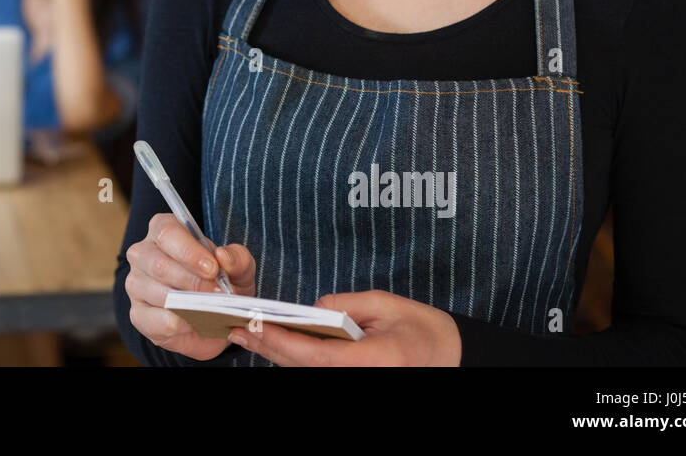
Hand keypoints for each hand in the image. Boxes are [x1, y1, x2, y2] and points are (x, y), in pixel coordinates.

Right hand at [125, 213, 256, 360]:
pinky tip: (194, 323)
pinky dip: (179, 325)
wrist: (215, 316)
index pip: (168, 233)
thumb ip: (237, 258)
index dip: (189, 252)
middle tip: (218, 294)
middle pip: (160, 265)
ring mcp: (136, 284)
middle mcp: (143, 253)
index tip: (212, 269)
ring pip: (158, 294)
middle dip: (193, 282)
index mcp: (164, 230)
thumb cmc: (221, 281)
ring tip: (212, 310)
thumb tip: (223, 256)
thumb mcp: (239, 268)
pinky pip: (154, 320)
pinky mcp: (137, 314)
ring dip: (188, 305)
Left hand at [228, 289, 461, 365]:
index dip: (281, 340)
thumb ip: (343, 305)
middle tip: (235, 328)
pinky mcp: (352, 379)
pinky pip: (316, 372)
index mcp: (369, 360)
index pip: (315, 355)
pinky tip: (273, 344)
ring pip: (305, 373)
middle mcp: (359, 377)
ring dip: (274, 354)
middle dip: (267, 347)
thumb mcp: (384, 304)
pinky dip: (292, 359)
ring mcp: (356, 381)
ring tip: (244, 334)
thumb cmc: (422, 329)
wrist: (450, 356)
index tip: (255, 324)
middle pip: (302, 367)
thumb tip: (311, 309)